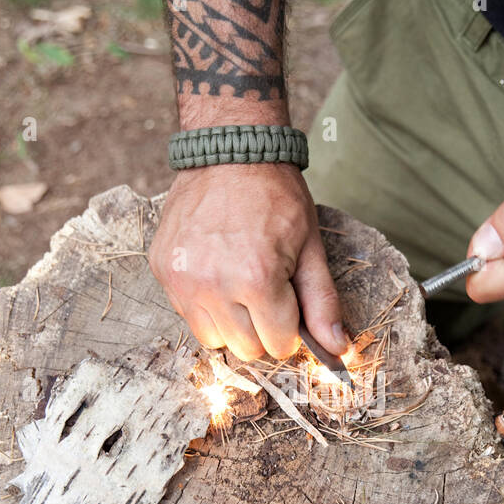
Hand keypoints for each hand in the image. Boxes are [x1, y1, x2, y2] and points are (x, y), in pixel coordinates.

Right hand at [149, 162, 348, 360]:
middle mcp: (214, 285)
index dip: (291, 329)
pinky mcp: (162, 271)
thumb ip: (323, 304)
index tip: (290, 304)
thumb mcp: (311, 248)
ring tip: (240, 284)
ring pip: (214, 339)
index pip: (279, 345)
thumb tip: (340, 351)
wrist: (230, 152)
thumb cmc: (276, 197)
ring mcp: (182, 280)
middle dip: (263, 329)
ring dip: (232, 323)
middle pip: (247, 349)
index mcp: (257, 280)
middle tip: (267, 292)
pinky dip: (205, 305)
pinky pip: (187, 315)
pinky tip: (216, 272)